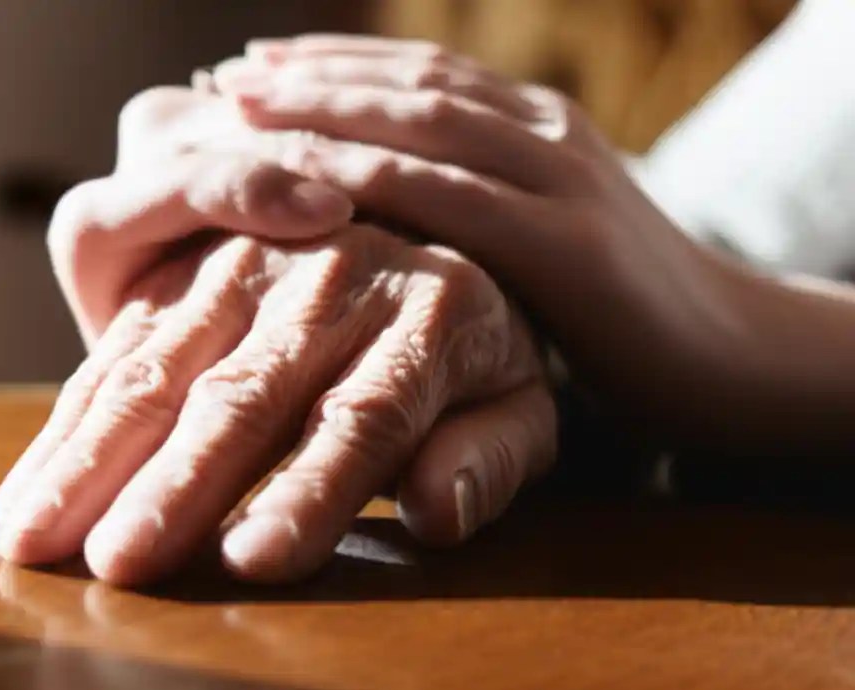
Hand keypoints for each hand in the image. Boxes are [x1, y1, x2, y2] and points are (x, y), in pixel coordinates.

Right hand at [0, 216, 552, 585]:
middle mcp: (331, 276)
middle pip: (246, 391)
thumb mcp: (522, 401)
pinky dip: (67, 422)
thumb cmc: (479, 345)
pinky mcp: (185, 273)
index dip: (310, 490)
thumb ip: (492, 455)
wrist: (428, 220)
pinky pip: (117, 344)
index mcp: (436, 310)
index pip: (365, 413)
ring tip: (36, 534)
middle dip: (178, 480)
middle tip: (122, 561)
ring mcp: (249, 266)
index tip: (255, 565)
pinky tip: (26, 490)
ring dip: (92, 452)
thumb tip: (437, 513)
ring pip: (161, 364)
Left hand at [201, 35, 775, 446]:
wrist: (732, 354)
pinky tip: (309, 175)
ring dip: (328, 108)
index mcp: (539, 126)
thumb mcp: (545, 239)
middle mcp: (547, 133)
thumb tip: (391, 223)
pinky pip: (455, 196)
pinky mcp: (569, 246)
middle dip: (314, 74)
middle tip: (227, 77)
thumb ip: (478, 214)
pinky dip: (377, 179)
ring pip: (426, 122)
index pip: (422, 74)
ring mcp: (561, 180)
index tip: (255, 67)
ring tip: (243, 106)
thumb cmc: (624, 311)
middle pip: (412, 82)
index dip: (335, 65)